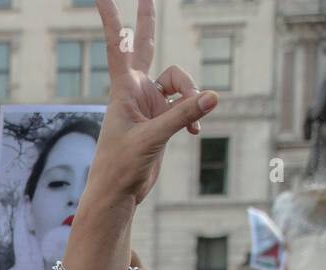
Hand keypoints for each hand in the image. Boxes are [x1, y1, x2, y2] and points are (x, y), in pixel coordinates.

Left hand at [90, 0, 218, 203]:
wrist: (118, 193)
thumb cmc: (121, 167)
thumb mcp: (152, 139)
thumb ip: (182, 117)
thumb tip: (213, 96)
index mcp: (123, 90)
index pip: (119, 46)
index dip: (113, 20)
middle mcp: (135, 92)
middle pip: (145, 47)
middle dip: (147, 22)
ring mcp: (148, 105)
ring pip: (179, 82)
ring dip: (191, 95)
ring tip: (192, 125)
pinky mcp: (160, 120)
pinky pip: (186, 105)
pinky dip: (193, 115)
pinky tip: (195, 135)